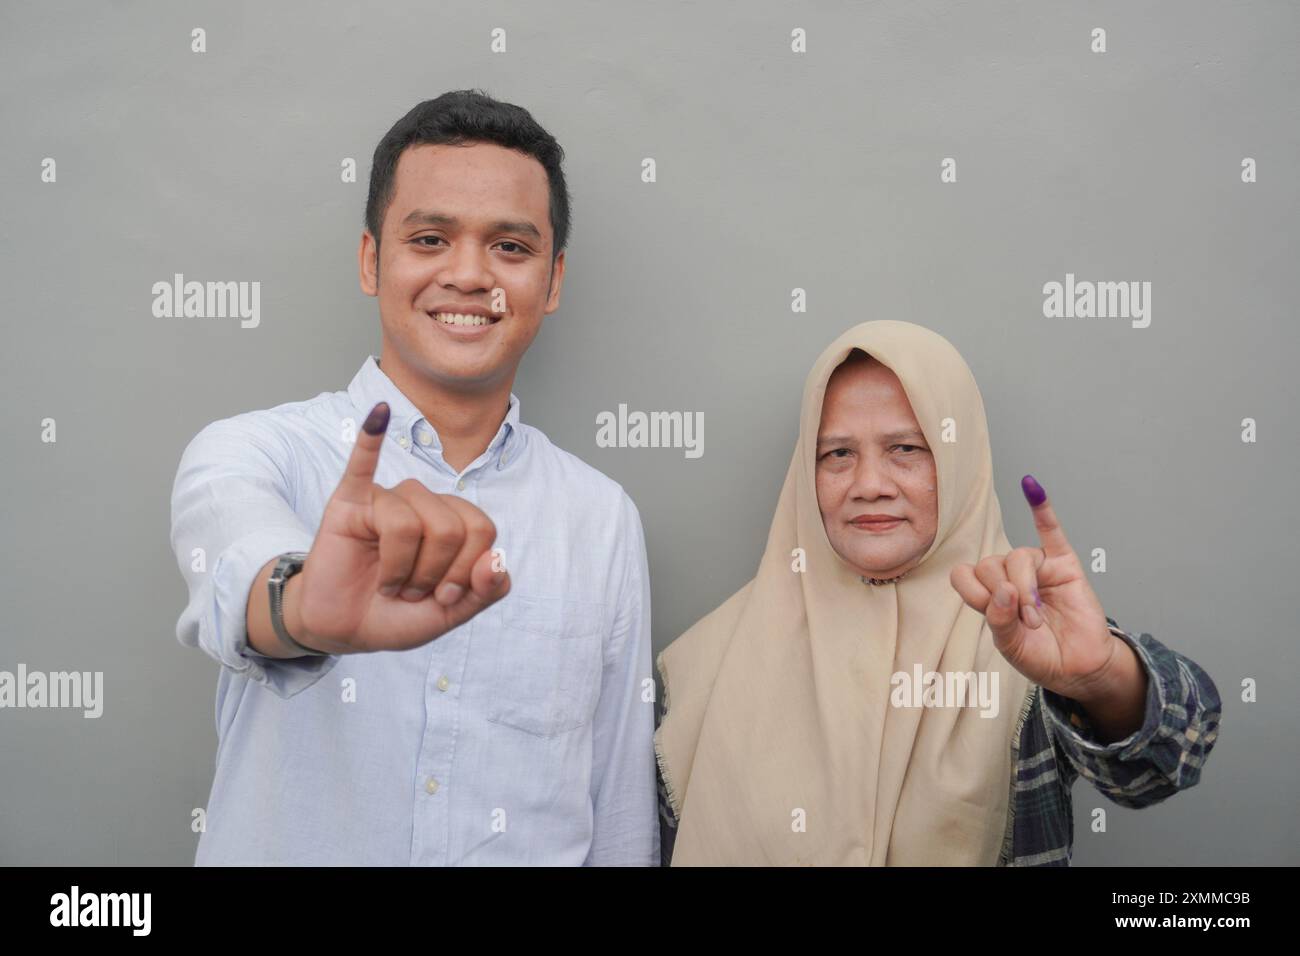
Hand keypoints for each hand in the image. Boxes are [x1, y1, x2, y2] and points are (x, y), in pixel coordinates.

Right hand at [286, 401, 510, 653]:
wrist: (344, 628)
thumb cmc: (397, 614)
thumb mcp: (452, 613)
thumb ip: (486, 591)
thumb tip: (496, 560)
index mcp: (455, 522)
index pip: (483, 529)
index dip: (467, 571)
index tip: (443, 596)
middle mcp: (425, 503)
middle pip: (450, 526)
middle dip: (432, 574)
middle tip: (408, 590)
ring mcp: (387, 499)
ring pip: (409, 523)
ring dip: (399, 569)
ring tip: (387, 582)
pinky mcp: (350, 502)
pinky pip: (362, 465)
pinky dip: (371, 438)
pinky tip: (379, 413)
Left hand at [949, 475, 1120, 702]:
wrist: (1080, 667)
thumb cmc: (1041, 656)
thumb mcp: (1010, 646)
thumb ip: (999, 620)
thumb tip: (1003, 591)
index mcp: (988, 594)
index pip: (964, 575)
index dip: (974, 591)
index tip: (994, 613)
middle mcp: (1008, 577)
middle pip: (990, 564)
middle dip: (1006, 596)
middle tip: (1028, 623)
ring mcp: (1037, 569)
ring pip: (1018, 557)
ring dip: (1026, 587)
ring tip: (1037, 615)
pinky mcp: (1064, 564)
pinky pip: (1051, 530)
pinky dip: (1041, 507)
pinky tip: (1031, 485)